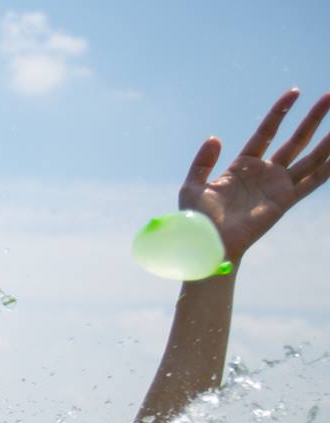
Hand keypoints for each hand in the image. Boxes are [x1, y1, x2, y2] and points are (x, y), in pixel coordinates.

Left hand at [179, 89, 329, 262]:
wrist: (208, 243)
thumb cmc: (197, 220)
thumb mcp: (193, 186)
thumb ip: (202, 162)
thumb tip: (215, 138)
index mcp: (243, 167)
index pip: (266, 133)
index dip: (280, 112)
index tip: (295, 92)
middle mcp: (264, 174)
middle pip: (295, 140)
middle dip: (313, 118)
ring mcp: (277, 186)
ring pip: (310, 156)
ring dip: (328, 139)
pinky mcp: (285, 200)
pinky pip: (312, 180)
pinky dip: (329, 167)